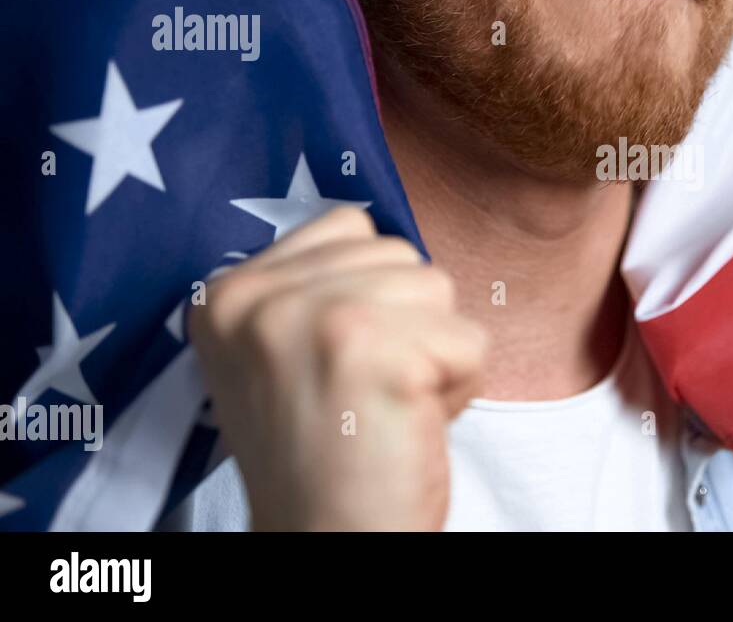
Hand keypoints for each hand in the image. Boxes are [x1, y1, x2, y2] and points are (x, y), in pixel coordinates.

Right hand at [189, 207, 486, 530]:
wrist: (324, 540)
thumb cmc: (322, 454)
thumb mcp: (282, 352)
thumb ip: (315, 286)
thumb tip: (383, 240)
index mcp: (228, 293)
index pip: (349, 226)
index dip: (372, 295)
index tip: (342, 362)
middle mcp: (258, 297)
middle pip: (399, 254)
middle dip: (407, 324)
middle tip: (366, 395)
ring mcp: (315, 319)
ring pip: (437, 286)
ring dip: (434, 353)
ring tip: (387, 406)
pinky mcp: (374, 352)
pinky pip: (469, 341)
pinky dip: (459, 388)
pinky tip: (408, 424)